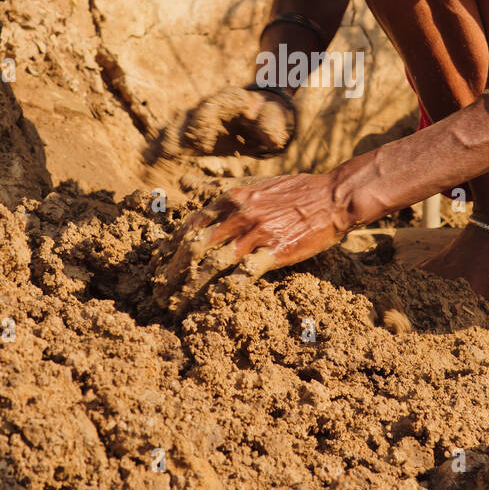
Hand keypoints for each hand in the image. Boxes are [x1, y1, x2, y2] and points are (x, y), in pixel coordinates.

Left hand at [153, 170, 349, 312]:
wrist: (333, 196)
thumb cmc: (297, 192)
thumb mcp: (256, 185)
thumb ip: (228, 193)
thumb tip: (193, 186)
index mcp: (231, 198)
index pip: (189, 225)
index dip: (168, 249)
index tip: (155, 267)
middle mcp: (238, 214)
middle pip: (193, 246)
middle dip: (171, 273)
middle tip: (159, 294)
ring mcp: (256, 233)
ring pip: (211, 263)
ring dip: (189, 287)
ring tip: (176, 305)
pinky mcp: (275, 251)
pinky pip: (244, 273)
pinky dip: (226, 289)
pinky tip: (214, 303)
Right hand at [155, 85, 294, 159]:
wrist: (259, 111)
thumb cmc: (268, 115)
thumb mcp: (276, 118)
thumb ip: (272, 125)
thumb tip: (274, 140)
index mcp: (231, 99)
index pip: (215, 105)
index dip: (205, 121)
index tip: (200, 143)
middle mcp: (209, 105)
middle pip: (190, 116)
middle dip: (179, 133)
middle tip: (169, 151)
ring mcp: (197, 117)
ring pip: (177, 125)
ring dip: (163, 141)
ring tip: (149, 157)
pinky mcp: (191, 132)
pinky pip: (171, 136)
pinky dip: (159, 146)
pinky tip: (146, 159)